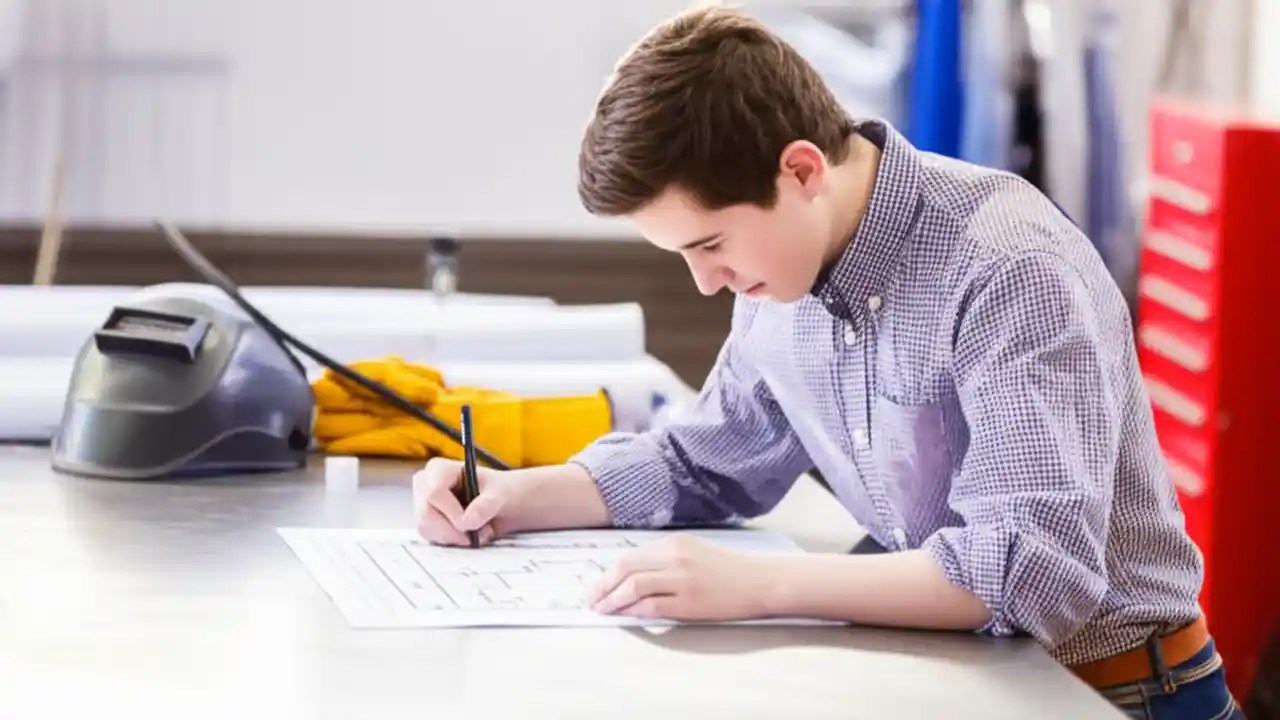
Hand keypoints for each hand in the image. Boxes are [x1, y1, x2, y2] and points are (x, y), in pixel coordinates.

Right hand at [411, 457, 519, 545]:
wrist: (501, 505)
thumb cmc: (499, 492)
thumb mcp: (500, 494)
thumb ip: (485, 505)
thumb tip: (468, 520)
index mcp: (439, 469)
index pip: (434, 493)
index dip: (452, 513)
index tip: (471, 524)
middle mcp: (425, 484)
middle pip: (427, 516)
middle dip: (454, 531)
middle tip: (477, 534)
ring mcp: (422, 504)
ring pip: (428, 530)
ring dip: (456, 538)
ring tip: (478, 531)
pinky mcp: (426, 523)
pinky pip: (432, 539)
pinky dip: (452, 542)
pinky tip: (468, 535)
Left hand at [586, 534, 779, 620]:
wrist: (760, 581)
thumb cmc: (729, 569)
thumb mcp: (694, 552)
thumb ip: (664, 560)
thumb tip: (633, 576)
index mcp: (674, 543)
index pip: (630, 557)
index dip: (608, 573)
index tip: (597, 585)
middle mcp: (674, 557)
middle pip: (626, 570)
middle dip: (603, 586)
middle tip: (592, 599)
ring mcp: (681, 580)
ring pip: (633, 587)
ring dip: (612, 600)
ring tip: (603, 610)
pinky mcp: (689, 603)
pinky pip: (651, 607)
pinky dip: (633, 611)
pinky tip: (625, 615)